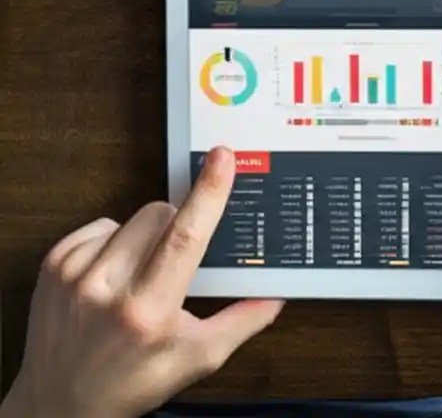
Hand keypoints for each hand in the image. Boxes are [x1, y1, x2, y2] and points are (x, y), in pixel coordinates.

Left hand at [1, 147, 283, 417]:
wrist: (60, 404)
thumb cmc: (129, 383)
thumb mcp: (196, 360)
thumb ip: (241, 323)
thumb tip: (276, 296)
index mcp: (148, 311)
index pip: (185, 237)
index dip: (209, 194)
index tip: (222, 161)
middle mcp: (106, 288)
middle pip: (160, 217)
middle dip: (177, 229)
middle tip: (173, 265)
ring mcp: (74, 275)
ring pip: (131, 218)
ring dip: (145, 236)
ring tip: (139, 274)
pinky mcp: (53, 266)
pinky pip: (99, 226)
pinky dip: (112, 242)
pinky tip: (112, 273)